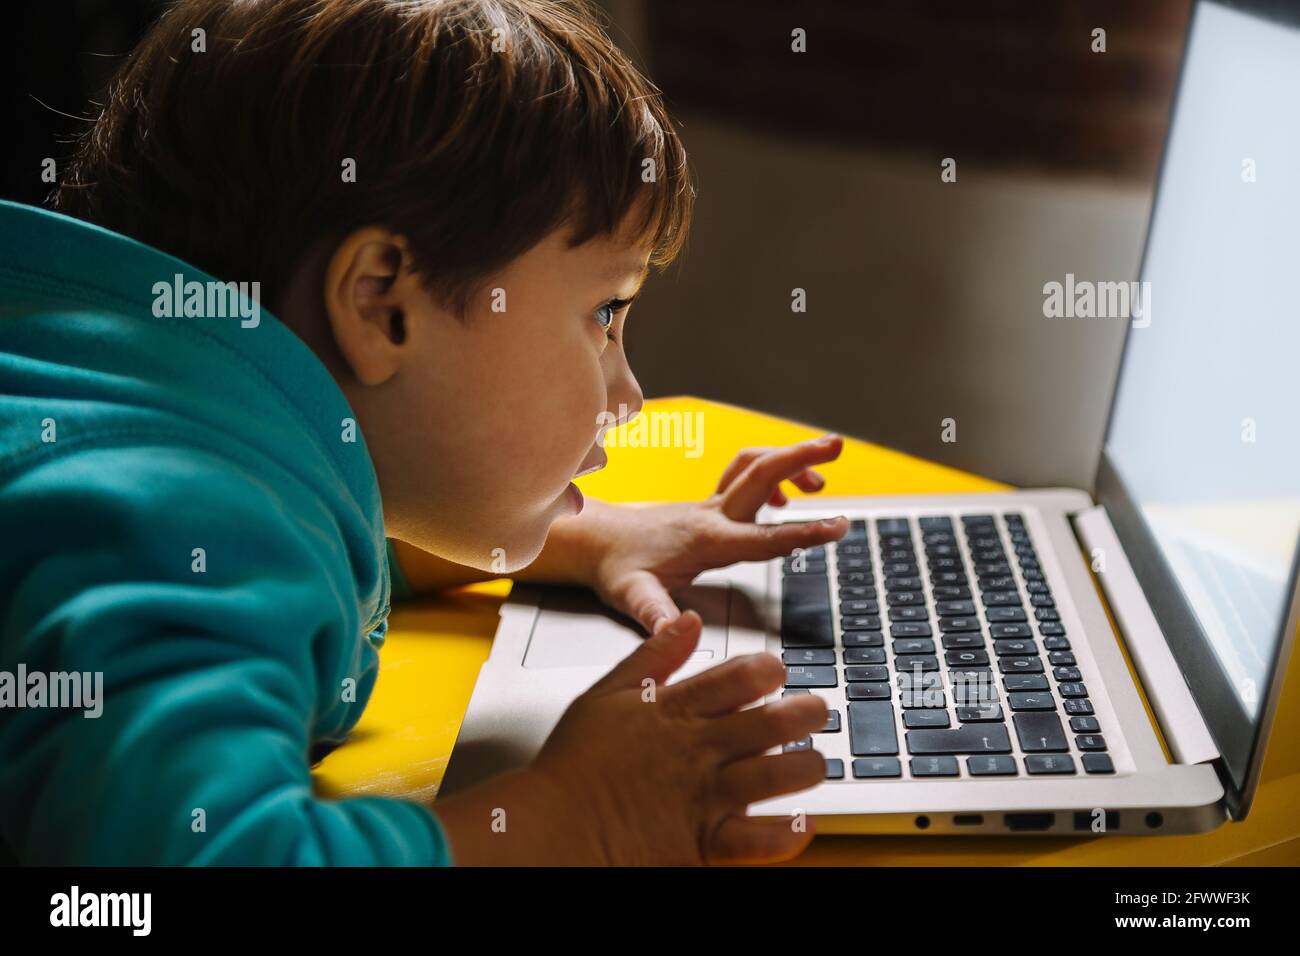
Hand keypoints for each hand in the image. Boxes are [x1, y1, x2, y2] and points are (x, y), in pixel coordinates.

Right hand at [434, 612, 828, 864]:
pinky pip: (759, 840)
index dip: (769, 669)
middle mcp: (698, 750)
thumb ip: (652, 656)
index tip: (777, 671)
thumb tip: (687, 620)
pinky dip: (789, 834)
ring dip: (807, 767)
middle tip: (815, 711)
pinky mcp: (704, 842)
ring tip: (814, 763)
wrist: (553, 825)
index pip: (740, 676)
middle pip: (771, 721)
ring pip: (777, 776)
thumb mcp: (606, 694)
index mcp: (676, 711)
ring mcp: (705, 797)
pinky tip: (803, 822)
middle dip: (805, 713)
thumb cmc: (574, 764)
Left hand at [588, 434, 849, 633]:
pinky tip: (784, 496)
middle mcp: (712, 515)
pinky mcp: (708, 505)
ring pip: (754, 466)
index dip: (804, 532)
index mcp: (707, 540)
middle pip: (761, 475)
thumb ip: (655, 613)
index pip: (764, 536)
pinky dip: (772, 474)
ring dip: (790, 460)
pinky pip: (745, 475)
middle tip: (837, 445)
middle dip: (801, 457)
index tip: (837, 526)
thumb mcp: (633, 596)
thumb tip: (674, 631)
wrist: (596, 541)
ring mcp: (710, 506)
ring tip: (822, 475)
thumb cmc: (616, 568)